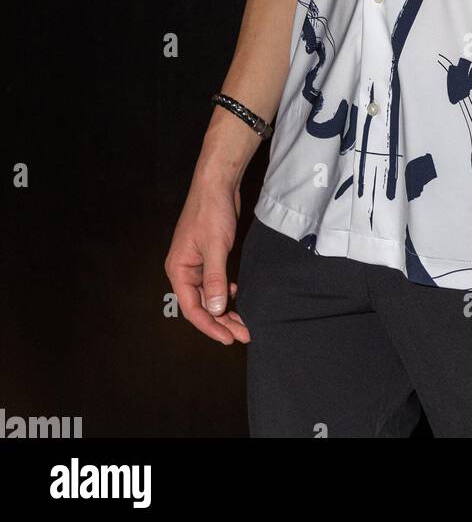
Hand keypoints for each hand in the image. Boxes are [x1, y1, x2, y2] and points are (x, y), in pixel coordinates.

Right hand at [165, 181, 250, 345]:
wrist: (217, 183)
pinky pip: (214, 281)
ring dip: (225, 308)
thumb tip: (217, 310)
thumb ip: (215, 279)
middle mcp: (184, 269)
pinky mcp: (208, 255)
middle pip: (201, 304)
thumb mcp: (216, 246)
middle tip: (243, 334)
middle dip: (221, 321)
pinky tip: (236, 294)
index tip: (229, 338)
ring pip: (210, 294)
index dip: (210, 326)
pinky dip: (225, 291)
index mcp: (178, 269)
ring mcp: (196, 263)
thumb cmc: (211, 212)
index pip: (192, 308)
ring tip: (243, 322)